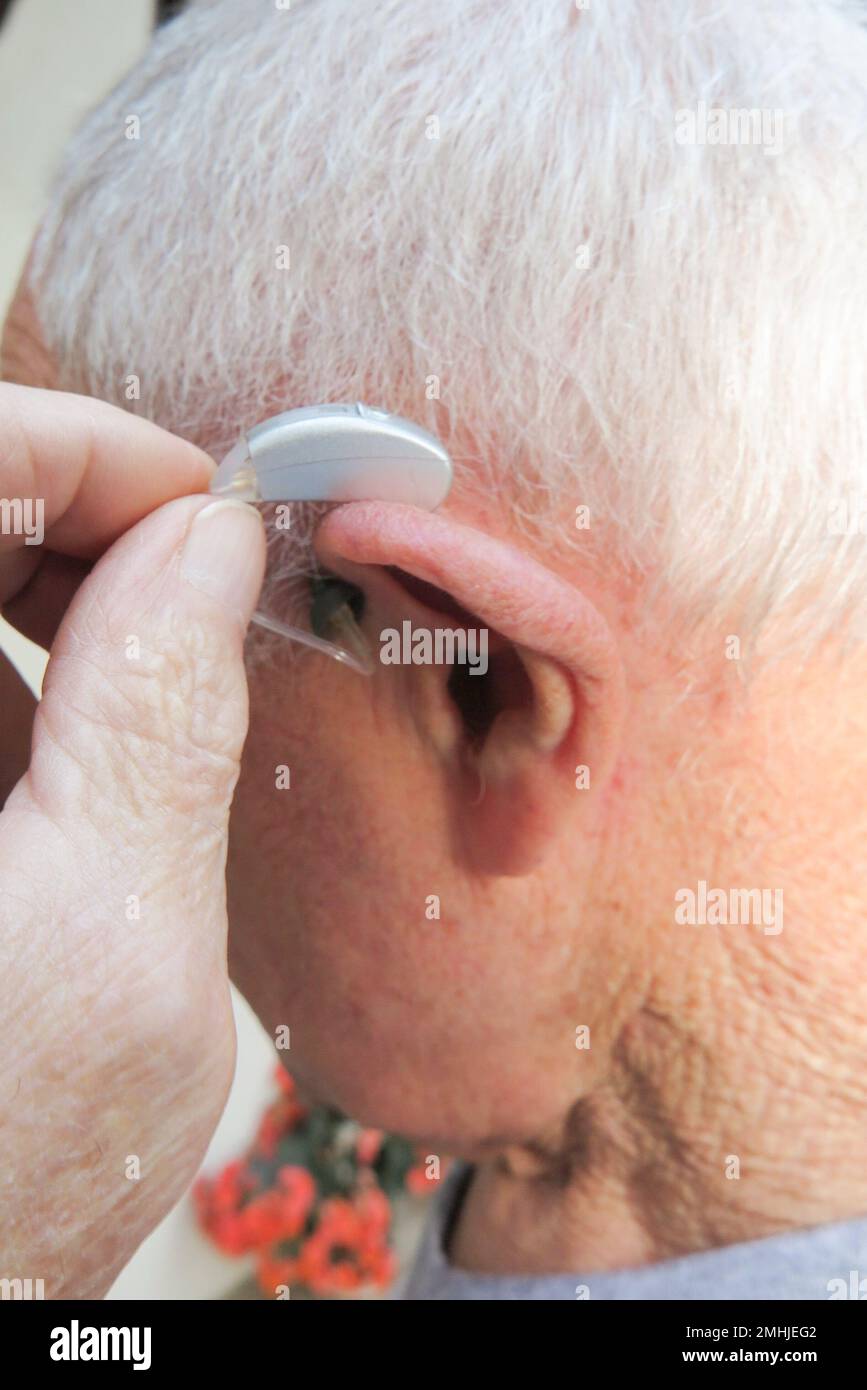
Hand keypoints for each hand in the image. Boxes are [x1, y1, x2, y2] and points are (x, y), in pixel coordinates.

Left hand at [0, 384, 264, 1296]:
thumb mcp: (119, 931)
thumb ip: (163, 707)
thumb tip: (212, 542)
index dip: (75, 451)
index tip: (202, 504)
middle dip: (73, 521)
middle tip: (201, 577)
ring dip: (52, 602)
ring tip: (157, 683)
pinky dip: (21, 688)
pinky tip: (82, 764)